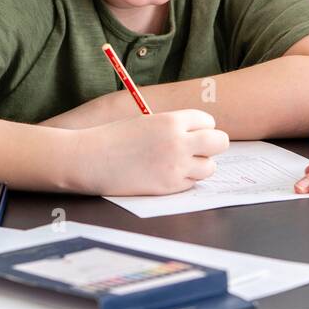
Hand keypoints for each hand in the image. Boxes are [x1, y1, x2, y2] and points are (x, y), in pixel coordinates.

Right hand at [78, 110, 228, 195]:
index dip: (202, 128)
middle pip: (220, 143)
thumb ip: (173, 126)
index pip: (208, 122)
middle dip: (212, 145)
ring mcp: (176, 166)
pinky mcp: (168, 187)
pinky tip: (167, 175)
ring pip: (210, 167)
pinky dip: (185, 181)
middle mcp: (179, 142)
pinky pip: (192, 184)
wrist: (89, 159)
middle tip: (199, 149)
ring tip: (180, 164)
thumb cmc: (114, 138)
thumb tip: (198, 134)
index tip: (193, 133)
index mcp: (172, 120)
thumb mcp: (147, 122)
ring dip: (200, 166)